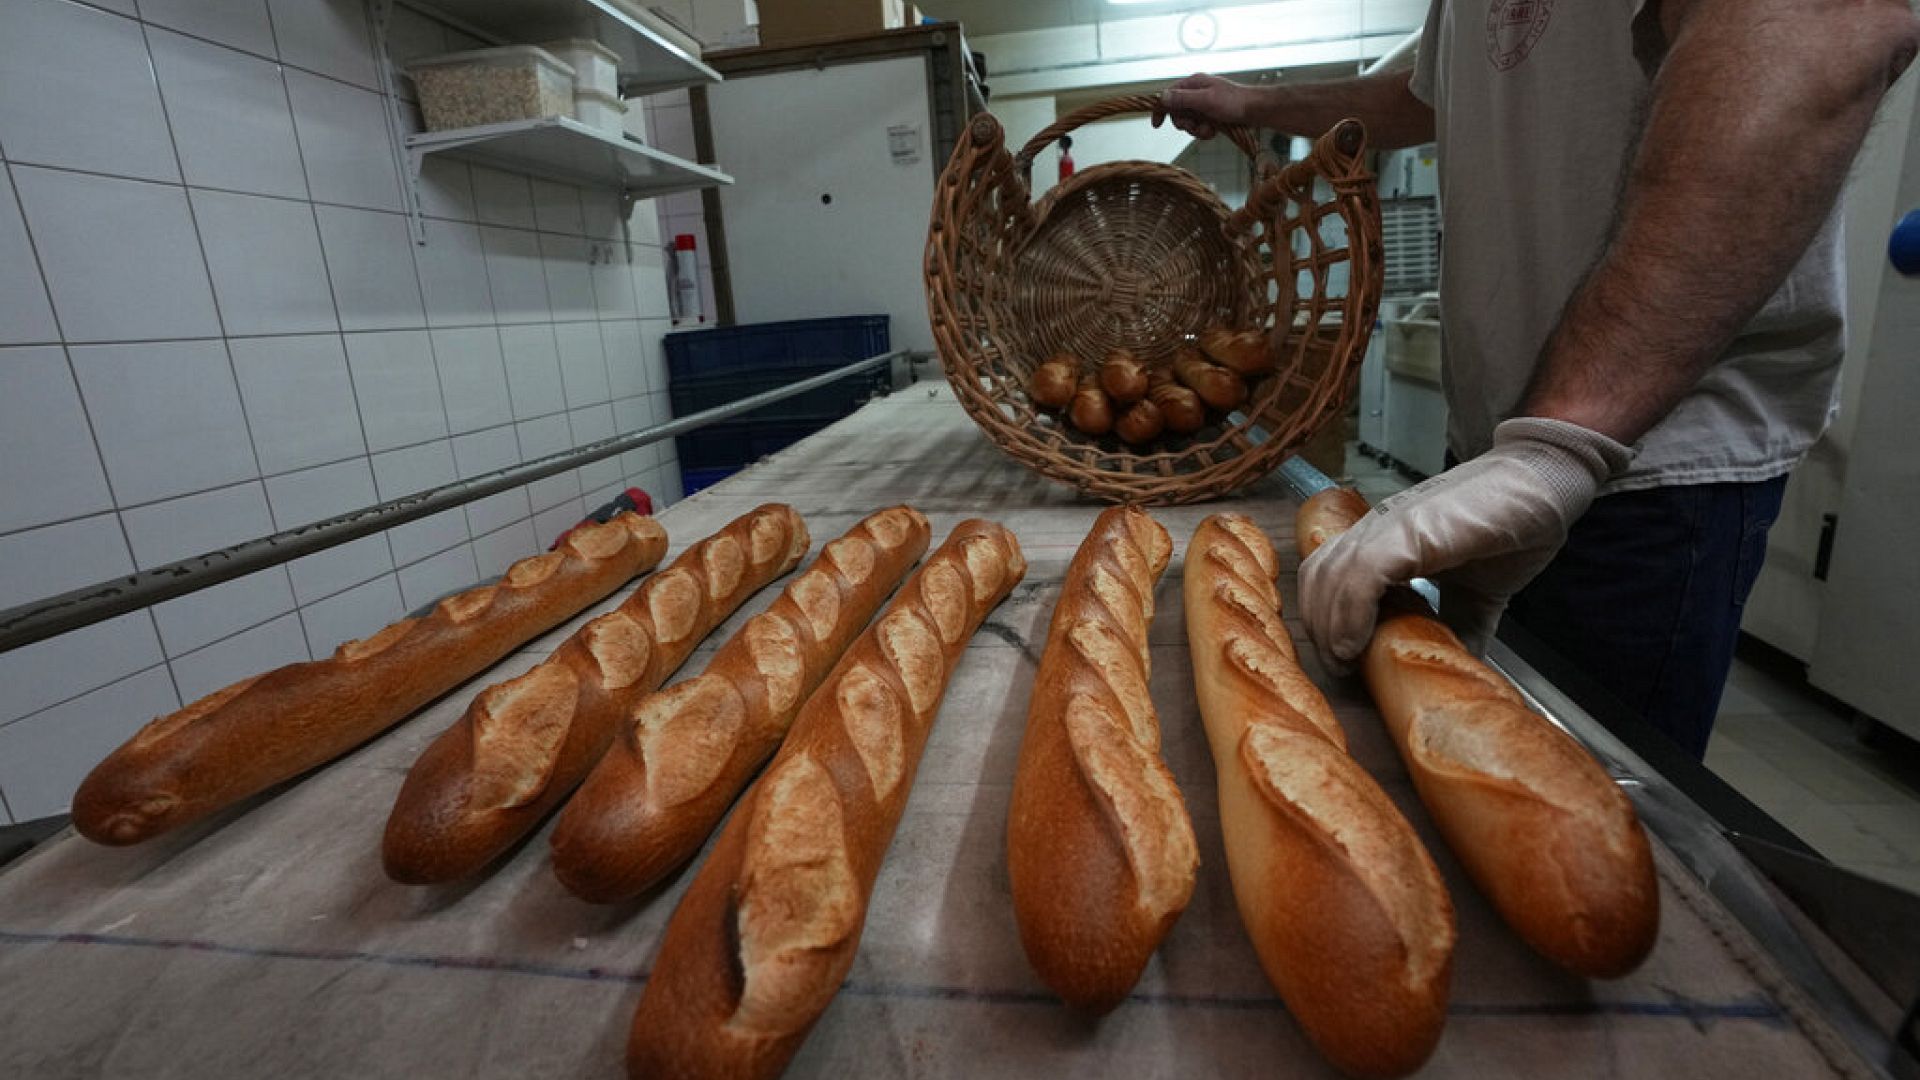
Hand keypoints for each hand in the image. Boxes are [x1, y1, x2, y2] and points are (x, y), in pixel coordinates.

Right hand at [1152, 74, 1256, 138]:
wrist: (1256, 111)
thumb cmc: (1234, 103)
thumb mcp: (1205, 100)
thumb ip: (1183, 99)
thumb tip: (1163, 97)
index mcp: (1193, 84)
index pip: (1169, 95)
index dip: (1161, 109)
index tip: (1157, 124)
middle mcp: (1197, 92)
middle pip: (1178, 112)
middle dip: (1185, 123)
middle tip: (1195, 126)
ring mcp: (1204, 104)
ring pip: (1189, 122)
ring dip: (1197, 130)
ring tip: (1209, 130)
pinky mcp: (1211, 115)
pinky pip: (1199, 127)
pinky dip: (1205, 132)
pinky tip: (1214, 131)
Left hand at [1299, 417, 1633, 666]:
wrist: (1545, 480)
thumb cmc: (1511, 528)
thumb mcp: (1477, 594)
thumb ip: (1460, 628)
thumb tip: (1459, 672)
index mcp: (1384, 540)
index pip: (1326, 577)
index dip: (1323, 620)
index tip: (1341, 661)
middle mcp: (1376, 529)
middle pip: (1316, 579)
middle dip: (1318, 629)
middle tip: (1341, 669)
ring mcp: (1389, 526)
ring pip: (1329, 577)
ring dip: (1329, 628)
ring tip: (1346, 663)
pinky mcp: (1410, 530)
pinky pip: (1360, 575)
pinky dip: (1349, 614)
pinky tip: (1357, 645)